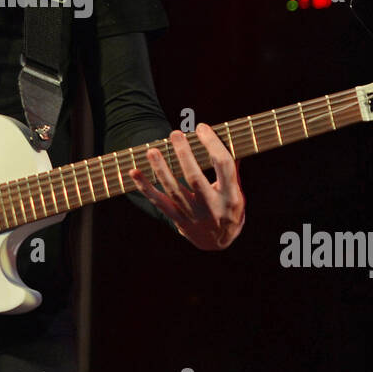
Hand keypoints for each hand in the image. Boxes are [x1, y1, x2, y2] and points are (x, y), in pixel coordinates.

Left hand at [129, 124, 245, 250]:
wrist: (218, 243)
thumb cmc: (229, 209)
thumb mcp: (237, 191)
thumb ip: (231, 167)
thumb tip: (229, 136)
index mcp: (231, 196)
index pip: (224, 165)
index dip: (212, 144)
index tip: (201, 128)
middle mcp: (212, 207)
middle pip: (195, 179)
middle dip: (184, 155)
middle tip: (175, 134)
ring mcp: (193, 216)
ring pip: (174, 191)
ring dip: (161, 170)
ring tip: (152, 151)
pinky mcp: (178, 221)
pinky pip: (159, 203)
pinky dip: (145, 188)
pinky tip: (134, 172)